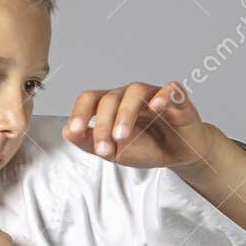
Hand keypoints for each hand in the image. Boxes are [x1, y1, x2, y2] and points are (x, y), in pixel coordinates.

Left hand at [63, 80, 213, 170]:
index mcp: (111, 105)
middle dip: (102, 125)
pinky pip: (169, 90)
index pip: (90, 99)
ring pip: (134, 91)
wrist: (177, 155)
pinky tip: (156, 107)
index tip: (75, 130)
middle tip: (104, 149)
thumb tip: (67, 131)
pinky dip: (162, 96)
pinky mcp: (177, 99)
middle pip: (109, 98)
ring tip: (121, 137)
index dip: (80, 112)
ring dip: (124, 114)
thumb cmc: (146, 148)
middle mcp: (129, 96)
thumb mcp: (114, 151)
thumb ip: (90, 143)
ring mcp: (153, 94)